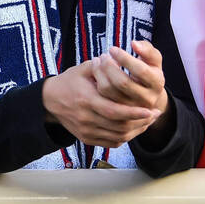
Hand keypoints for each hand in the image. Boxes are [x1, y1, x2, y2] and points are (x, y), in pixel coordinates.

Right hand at [41, 60, 160, 148]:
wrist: (49, 101)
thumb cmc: (69, 82)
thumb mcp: (83, 69)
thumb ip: (102, 66)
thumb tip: (120, 60)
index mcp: (86, 99)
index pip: (115, 110)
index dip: (134, 112)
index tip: (150, 109)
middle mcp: (86, 118)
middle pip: (119, 126)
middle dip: (140, 122)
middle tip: (155, 115)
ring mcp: (86, 131)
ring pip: (117, 136)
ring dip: (136, 131)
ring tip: (148, 121)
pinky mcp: (86, 138)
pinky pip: (110, 142)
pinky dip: (125, 137)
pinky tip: (134, 129)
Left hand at [90, 42, 168, 114]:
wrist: (148, 95)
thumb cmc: (148, 70)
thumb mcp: (153, 59)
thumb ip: (147, 49)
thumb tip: (134, 44)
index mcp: (157, 83)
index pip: (140, 70)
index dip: (124, 58)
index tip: (112, 49)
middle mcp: (147, 98)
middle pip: (122, 83)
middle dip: (109, 66)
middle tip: (103, 55)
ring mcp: (133, 109)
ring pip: (110, 91)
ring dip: (100, 73)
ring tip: (97, 61)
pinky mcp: (120, 113)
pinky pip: (103, 98)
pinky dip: (98, 82)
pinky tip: (96, 72)